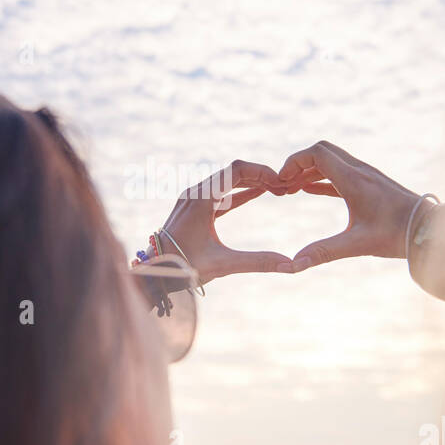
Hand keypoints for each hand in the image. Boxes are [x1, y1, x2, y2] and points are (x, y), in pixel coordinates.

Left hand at [159, 160, 292, 283]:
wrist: (155, 274)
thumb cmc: (183, 268)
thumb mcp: (222, 265)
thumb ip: (257, 262)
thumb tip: (289, 265)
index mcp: (200, 199)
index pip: (236, 170)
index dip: (262, 172)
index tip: (281, 183)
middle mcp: (195, 193)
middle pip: (233, 172)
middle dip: (260, 176)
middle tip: (283, 187)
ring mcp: (193, 200)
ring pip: (227, 181)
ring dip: (250, 183)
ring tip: (275, 189)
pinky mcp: (193, 209)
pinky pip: (220, 194)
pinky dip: (239, 193)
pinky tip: (257, 193)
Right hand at [277, 141, 422, 270]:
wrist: (428, 230)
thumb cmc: (396, 235)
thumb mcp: (357, 245)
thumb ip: (323, 252)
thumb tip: (294, 265)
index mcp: (353, 179)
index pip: (317, 153)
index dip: (294, 162)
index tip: (281, 181)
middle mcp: (359, 171)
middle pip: (322, 152)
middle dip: (299, 164)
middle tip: (283, 185)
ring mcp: (366, 176)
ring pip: (331, 162)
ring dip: (309, 172)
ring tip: (290, 191)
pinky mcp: (370, 185)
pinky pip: (339, 174)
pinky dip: (321, 179)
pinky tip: (309, 190)